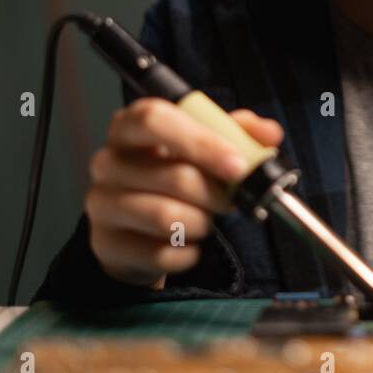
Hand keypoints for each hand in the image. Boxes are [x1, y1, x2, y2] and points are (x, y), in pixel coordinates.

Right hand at [86, 98, 283, 288]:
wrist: (137, 228)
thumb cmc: (171, 177)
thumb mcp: (204, 147)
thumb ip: (238, 133)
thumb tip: (270, 133)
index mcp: (130, 126)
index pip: (156, 119)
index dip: (202, 142)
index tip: (237, 165)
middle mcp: (108, 161)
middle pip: (173, 175)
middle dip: (215, 194)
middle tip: (229, 201)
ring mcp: (101, 203)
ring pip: (167, 217)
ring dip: (202, 224)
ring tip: (205, 221)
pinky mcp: (106, 243)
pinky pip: (161, 253)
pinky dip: (188, 253)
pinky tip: (188, 244)